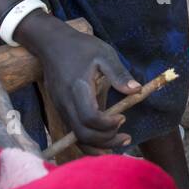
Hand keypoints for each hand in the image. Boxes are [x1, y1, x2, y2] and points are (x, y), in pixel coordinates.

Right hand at [16, 12, 139, 149]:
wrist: (51, 44)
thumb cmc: (81, 47)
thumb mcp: (104, 54)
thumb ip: (119, 73)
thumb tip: (136, 90)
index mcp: (78, 88)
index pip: (90, 118)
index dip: (108, 124)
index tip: (123, 117)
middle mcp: (66, 103)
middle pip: (83, 134)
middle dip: (106, 141)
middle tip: (126, 137)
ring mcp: (61, 108)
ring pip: (77, 137)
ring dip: (98, 145)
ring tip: (120, 141)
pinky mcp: (61, 110)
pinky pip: (73, 132)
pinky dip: (89, 141)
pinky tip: (105, 140)